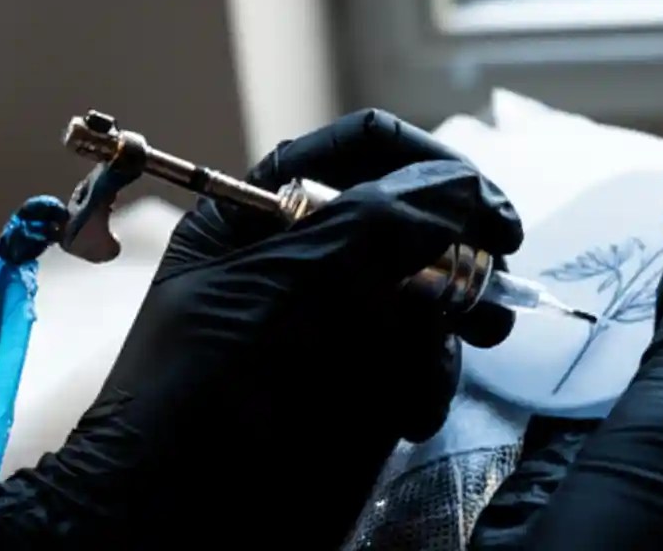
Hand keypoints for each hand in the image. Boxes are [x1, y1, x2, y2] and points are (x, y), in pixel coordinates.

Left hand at [0, 109, 522, 550]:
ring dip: (460, 314)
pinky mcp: (363, 384)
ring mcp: (340, 322)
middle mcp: (310, 257)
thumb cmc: (198, 392)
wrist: (164, 524)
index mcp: (265, 212)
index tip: (488, 205)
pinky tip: (410, 412)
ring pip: (431, 290)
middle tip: (498, 273)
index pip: (361, 148)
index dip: (430, 163)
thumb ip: (371, 225)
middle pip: (412, 217)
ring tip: (482, 334)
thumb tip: (463, 185)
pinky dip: (431, 380)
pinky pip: (424, 359)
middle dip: (459, 245)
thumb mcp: (278, 288)